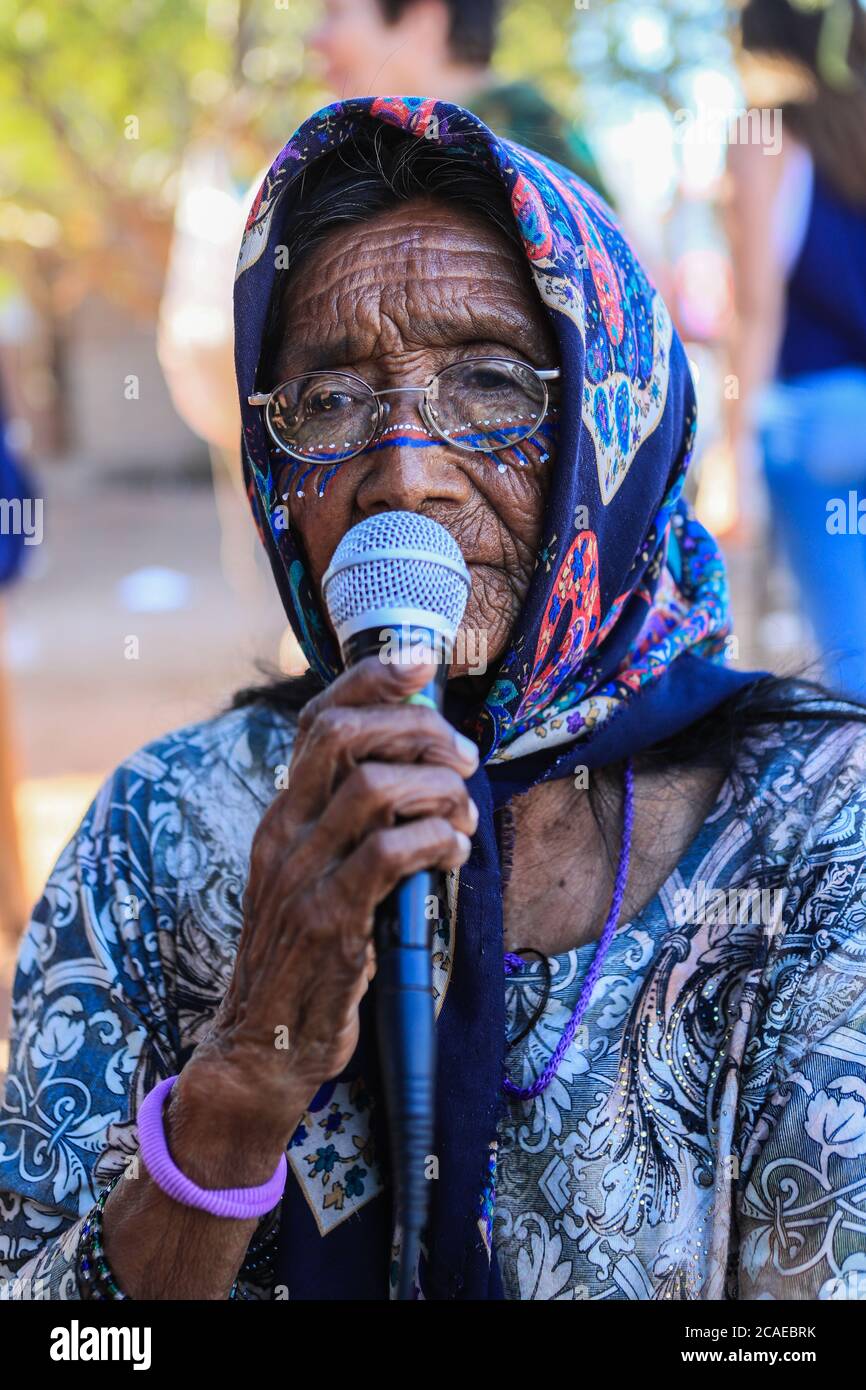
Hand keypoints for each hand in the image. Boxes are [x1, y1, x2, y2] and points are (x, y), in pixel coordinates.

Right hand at [192, 655, 478, 1145]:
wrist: (261, 1049)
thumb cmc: (308, 959)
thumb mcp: (319, 877)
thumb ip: (354, 827)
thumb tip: (424, 770)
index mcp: (284, 815)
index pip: (317, 721)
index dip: (370, 679)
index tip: (421, 660)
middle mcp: (284, 833)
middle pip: (345, 737)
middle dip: (420, 731)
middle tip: (464, 760)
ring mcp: (301, 876)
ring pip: (374, 788)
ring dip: (438, 791)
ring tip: (464, 819)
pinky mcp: (326, 922)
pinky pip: (388, 855)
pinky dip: (434, 842)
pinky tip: (453, 854)